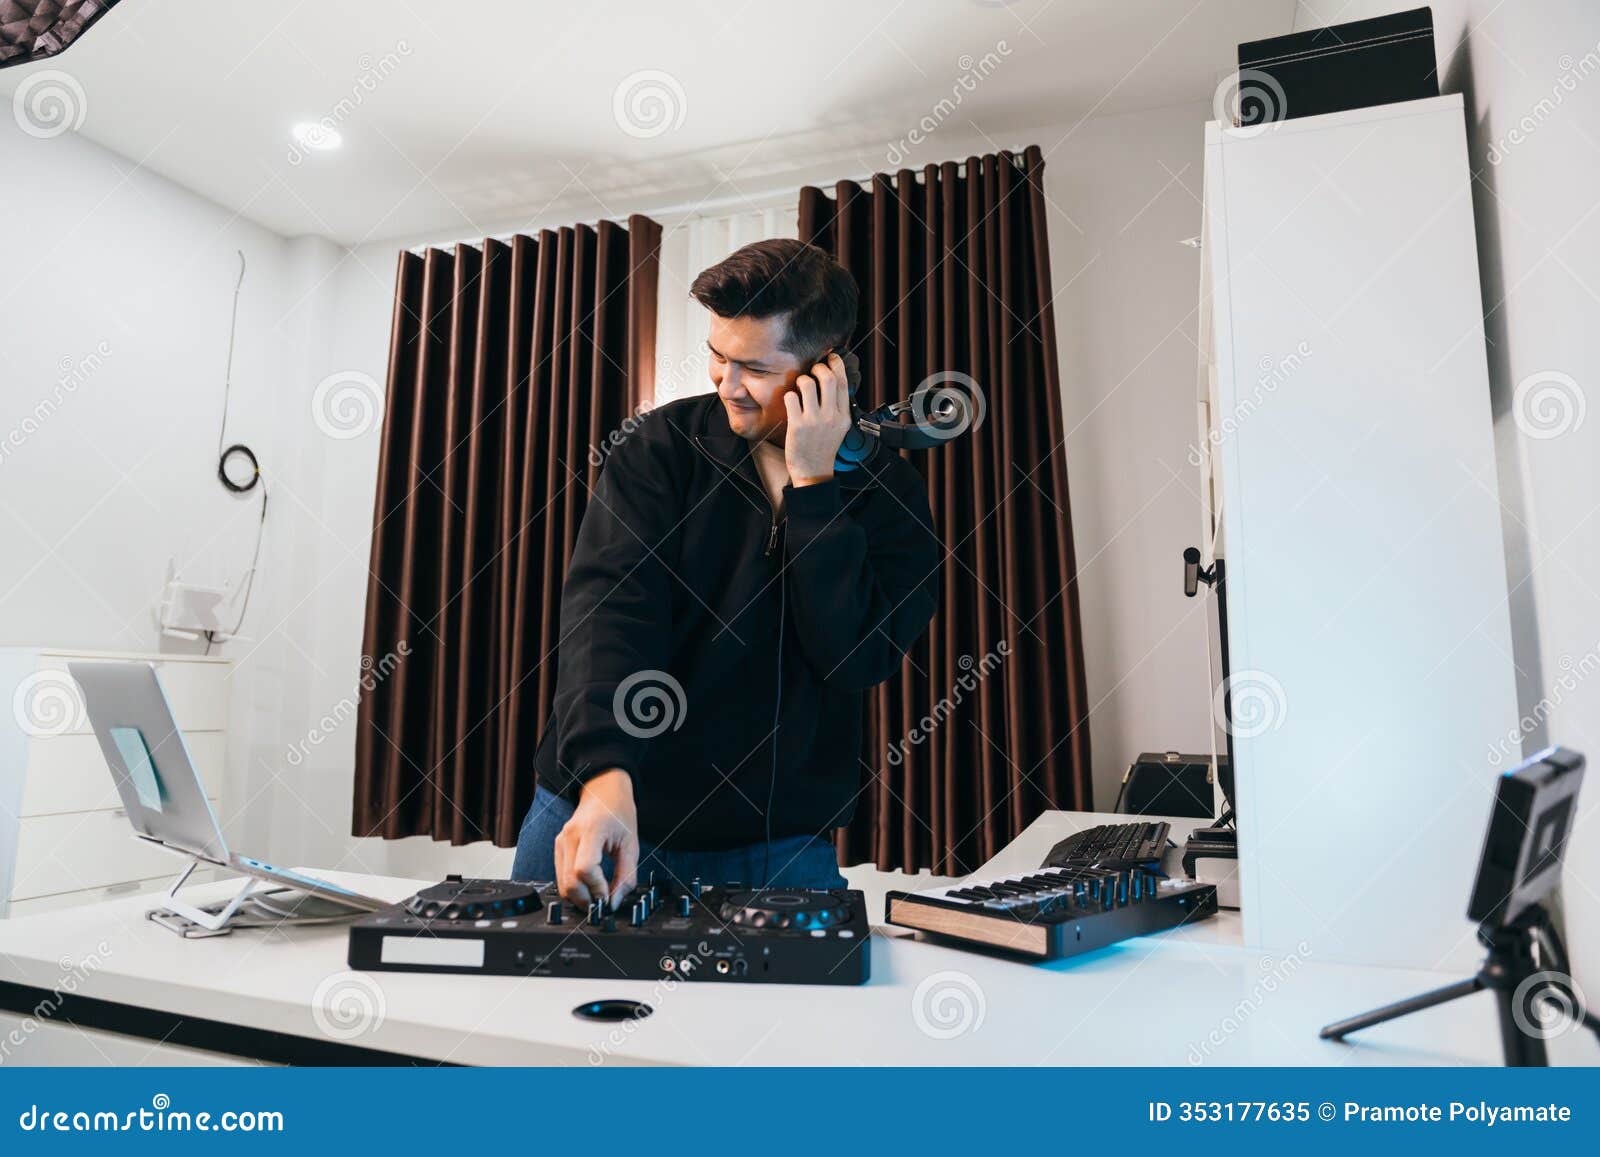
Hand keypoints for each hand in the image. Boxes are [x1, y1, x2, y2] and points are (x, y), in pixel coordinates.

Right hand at [554, 769, 638, 907]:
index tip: (608, 896)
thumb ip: (626, 875)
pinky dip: (574, 887)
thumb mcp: (631, 844)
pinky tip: (588, 887)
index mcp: (591, 830)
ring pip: (562, 883)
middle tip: (603, 903)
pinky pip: (561, 876)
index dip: (596, 888)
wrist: (603, 791)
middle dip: (586, 899)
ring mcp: (561, 841)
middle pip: (569, 881)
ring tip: (597, 897)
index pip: (585, 868)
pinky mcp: (558, 847)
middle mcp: (570, 836)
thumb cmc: (618, 813)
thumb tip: (614, 902)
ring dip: (579, 897)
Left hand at [783, 352, 855, 485]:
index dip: (836, 365)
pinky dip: (790, 395)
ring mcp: (814, 420)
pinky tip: (791, 401)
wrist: (814, 471)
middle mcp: (831, 416)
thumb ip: (838, 407)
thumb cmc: (823, 448)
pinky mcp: (797, 425)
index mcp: (843, 415)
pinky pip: (791, 397)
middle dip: (818, 367)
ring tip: (800, 386)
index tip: (831, 357)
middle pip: (827, 378)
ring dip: (802, 379)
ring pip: (807, 383)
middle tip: (813, 370)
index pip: (843, 382)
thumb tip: (833, 381)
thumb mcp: (839, 427)